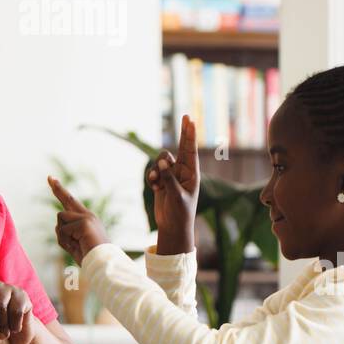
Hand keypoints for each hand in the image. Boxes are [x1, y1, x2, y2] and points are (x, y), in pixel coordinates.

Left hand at [48, 175, 108, 265]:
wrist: (104, 263)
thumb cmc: (90, 257)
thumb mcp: (75, 244)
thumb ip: (66, 233)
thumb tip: (58, 225)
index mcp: (86, 219)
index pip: (70, 203)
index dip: (61, 191)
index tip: (52, 179)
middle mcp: (87, 215)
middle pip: (67, 199)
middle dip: (58, 188)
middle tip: (49, 177)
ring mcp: (86, 217)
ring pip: (60, 219)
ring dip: (63, 234)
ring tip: (76, 244)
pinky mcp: (84, 223)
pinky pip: (63, 230)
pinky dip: (66, 241)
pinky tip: (79, 245)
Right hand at [148, 113, 199, 254]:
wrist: (173, 226)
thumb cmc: (180, 213)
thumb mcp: (177, 196)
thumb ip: (169, 178)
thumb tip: (163, 161)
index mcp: (192, 174)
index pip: (191, 150)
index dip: (190, 135)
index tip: (191, 121)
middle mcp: (183, 171)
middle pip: (182, 147)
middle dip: (183, 133)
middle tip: (187, 116)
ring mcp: (172, 175)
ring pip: (162, 160)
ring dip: (157, 168)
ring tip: (156, 182)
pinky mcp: (161, 181)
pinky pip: (154, 171)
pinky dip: (152, 177)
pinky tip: (154, 187)